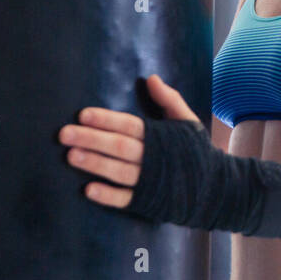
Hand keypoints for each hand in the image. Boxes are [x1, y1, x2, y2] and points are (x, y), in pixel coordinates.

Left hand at [58, 74, 202, 208]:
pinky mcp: (149, 201)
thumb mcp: (187, 121)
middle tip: (64, 134)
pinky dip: (108, 195)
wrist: (216, 187)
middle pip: (119, 146)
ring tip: (71, 156)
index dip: (106, 119)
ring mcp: (151, 181)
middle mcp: (154, 158)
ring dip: (95, 164)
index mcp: (162, 136)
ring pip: (119, 171)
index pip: (130, 125)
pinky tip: (88, 190)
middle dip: (91, 139)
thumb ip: (170, 100)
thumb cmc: (196, 151)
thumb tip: (151, 78)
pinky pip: (126, 199)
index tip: (83, 114)